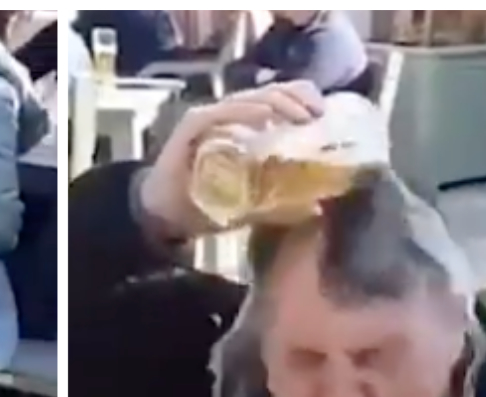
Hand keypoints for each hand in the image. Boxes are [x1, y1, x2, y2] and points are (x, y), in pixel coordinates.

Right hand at [137, 81, 324, 237]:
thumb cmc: (204, 204)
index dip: (303, 99)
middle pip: (269, 92)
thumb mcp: (251, 202)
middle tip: (317, 116)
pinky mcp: (191, 127)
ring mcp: (208, 118)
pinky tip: (263, 118)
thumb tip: (317, 204)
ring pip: (249, 97)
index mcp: (243, 125)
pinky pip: (220, 113)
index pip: (278, 99)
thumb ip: (280, 200)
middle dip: (297, 99)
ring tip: (298, 116)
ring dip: (277, 103)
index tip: (324, 114)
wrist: (161, 214)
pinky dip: (243, 112)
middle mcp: (227, 115)